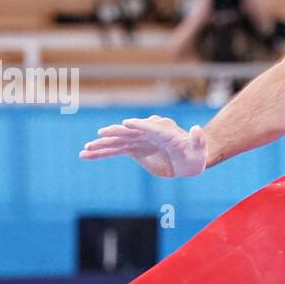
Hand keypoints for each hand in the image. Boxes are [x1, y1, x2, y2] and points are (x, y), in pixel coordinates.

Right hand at [80, 115, 207, 177]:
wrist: (188, 159)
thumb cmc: (195, 154)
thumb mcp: (199, 148)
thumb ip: (198, 139)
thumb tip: (198, 129)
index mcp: (164, 130)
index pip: (150, 126)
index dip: (139, 125)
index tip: (126, 123)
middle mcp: (148, 132)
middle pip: (129, 132)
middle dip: (115, 133)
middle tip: (101, 134)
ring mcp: (139, 140)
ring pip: (118, 142)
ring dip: (102, 146)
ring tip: (86, 149)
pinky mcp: (134, 149)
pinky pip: (115, 151)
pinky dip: (101, 153)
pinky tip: (86, 155)